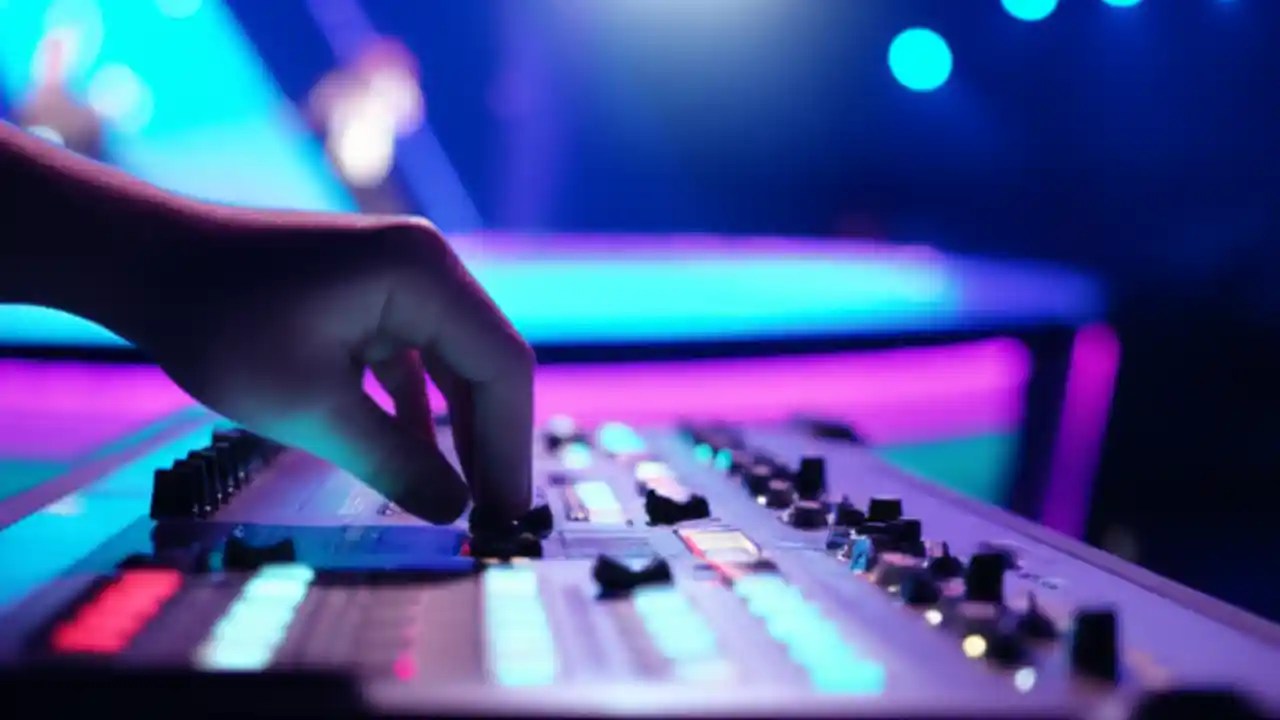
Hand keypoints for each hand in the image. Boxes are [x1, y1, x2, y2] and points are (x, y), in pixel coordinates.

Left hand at [119, 215, 533, 524]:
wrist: (143, 263)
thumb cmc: (220, 324)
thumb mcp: (310, 408)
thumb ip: (392, 463)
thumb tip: (453, 512)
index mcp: (424, 274)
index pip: (501, 365)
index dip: (509, 446)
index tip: (504, 511)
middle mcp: (425, 266)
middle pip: (486, 362)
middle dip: (490, 440)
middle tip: (491, 514)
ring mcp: (398, 278)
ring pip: (454, 363)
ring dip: (459, 427)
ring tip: (463, 495)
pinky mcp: (370, 296)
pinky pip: (416, 357)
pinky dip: (419, 408)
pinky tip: (416, 457)